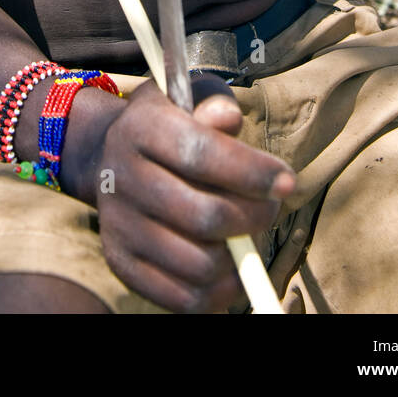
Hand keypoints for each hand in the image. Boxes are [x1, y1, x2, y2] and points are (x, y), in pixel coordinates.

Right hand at [93, 78, 294, 312]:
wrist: (109, 157)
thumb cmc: (168, 124)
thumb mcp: (187, 98)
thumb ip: (212, 104)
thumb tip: (229, 119)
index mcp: (140, 127)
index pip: (199, 153)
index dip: (251, 171)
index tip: (288, 182)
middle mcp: (121, 177)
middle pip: (204, 216)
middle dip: (254, 218)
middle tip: (270, 209)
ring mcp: (118, 225)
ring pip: (199, 264)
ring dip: (239, 258)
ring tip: (249, 237)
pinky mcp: (121, 264)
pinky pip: (182, 298)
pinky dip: (220, 292)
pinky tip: (232, 268)